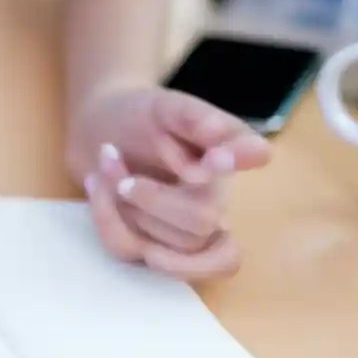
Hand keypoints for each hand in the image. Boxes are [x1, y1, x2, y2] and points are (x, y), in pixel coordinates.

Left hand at [68, 86, 272, 279]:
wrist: (98, 125)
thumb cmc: (143, 115)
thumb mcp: (172, 109)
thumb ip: (207, 126)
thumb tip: (260, 153)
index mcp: (224, 182)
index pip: (253, 205)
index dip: (234, 207)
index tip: (217, 158)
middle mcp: (206, 215)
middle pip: (202, 227)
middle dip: (155, 198)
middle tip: (117, 155)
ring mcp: (169, 236)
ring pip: (158, 248)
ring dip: (121, 202)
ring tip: (106, 159)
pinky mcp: (137, 243)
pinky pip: (124, 248)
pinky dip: (104, 213)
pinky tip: (96, 179)